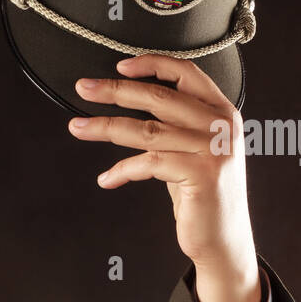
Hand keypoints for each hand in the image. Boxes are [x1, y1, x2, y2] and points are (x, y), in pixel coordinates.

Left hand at [67, 54, 263, 301]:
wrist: (223, 237)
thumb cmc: (202, 193)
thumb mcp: (193, 150)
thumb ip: (174, 124)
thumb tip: (127, 102)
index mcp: (221, 111)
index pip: (186, 73)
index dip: (151, 64)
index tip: (118, 66)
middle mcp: (221, 125)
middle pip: (158, 96)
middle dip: (115, 90)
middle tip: (83, 88)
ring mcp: (213, 149)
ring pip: (147, 129)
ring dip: (105, 127)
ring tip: (77, 128)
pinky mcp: (201, 174)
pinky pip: (149, 163)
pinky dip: (122, 170)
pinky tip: (106, 180)